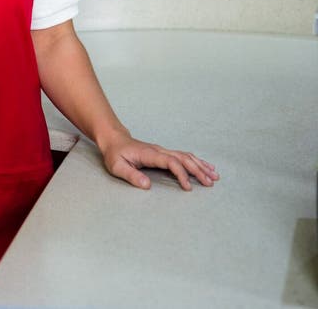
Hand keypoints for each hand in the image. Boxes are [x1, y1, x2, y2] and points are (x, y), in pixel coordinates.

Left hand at [101, 133, 219, 190]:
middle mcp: (159, 150)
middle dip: (198, 170)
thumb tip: (147, 185)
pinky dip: (196, 161)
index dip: (181, 174)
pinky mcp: (164, 153)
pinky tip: (205, 167)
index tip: (188, 188)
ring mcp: (162, 150)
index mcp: (149, 154)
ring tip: (214, 176)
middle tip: (210, 183)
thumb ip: (131, 175)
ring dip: (200, 166)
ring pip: (186, 156)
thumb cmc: (115, 154)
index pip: (170, 162)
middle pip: (183, 158)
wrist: (114, 140)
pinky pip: (183, 156)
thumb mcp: (117, 166)